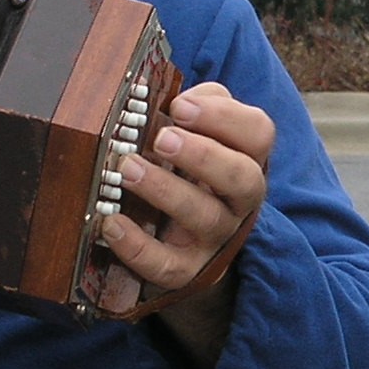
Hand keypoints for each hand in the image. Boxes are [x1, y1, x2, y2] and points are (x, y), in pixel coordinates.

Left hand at [98, 82, 272, 368]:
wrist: (186, 238)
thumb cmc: (186, 166)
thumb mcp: (196, 132)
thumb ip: (193, 105)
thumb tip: (173, 96)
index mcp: (244, 156)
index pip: (258, 133)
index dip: (224, 118)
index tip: (180, 107)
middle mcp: (239, 199)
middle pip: (242, 178)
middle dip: (202, 156)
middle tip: (162, 138)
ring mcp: (216, 238)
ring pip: (205, 218)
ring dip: (165, 191)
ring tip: (127, 169)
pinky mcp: (187, 271)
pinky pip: (168, 266)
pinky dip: (138, 247)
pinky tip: (110, 224)